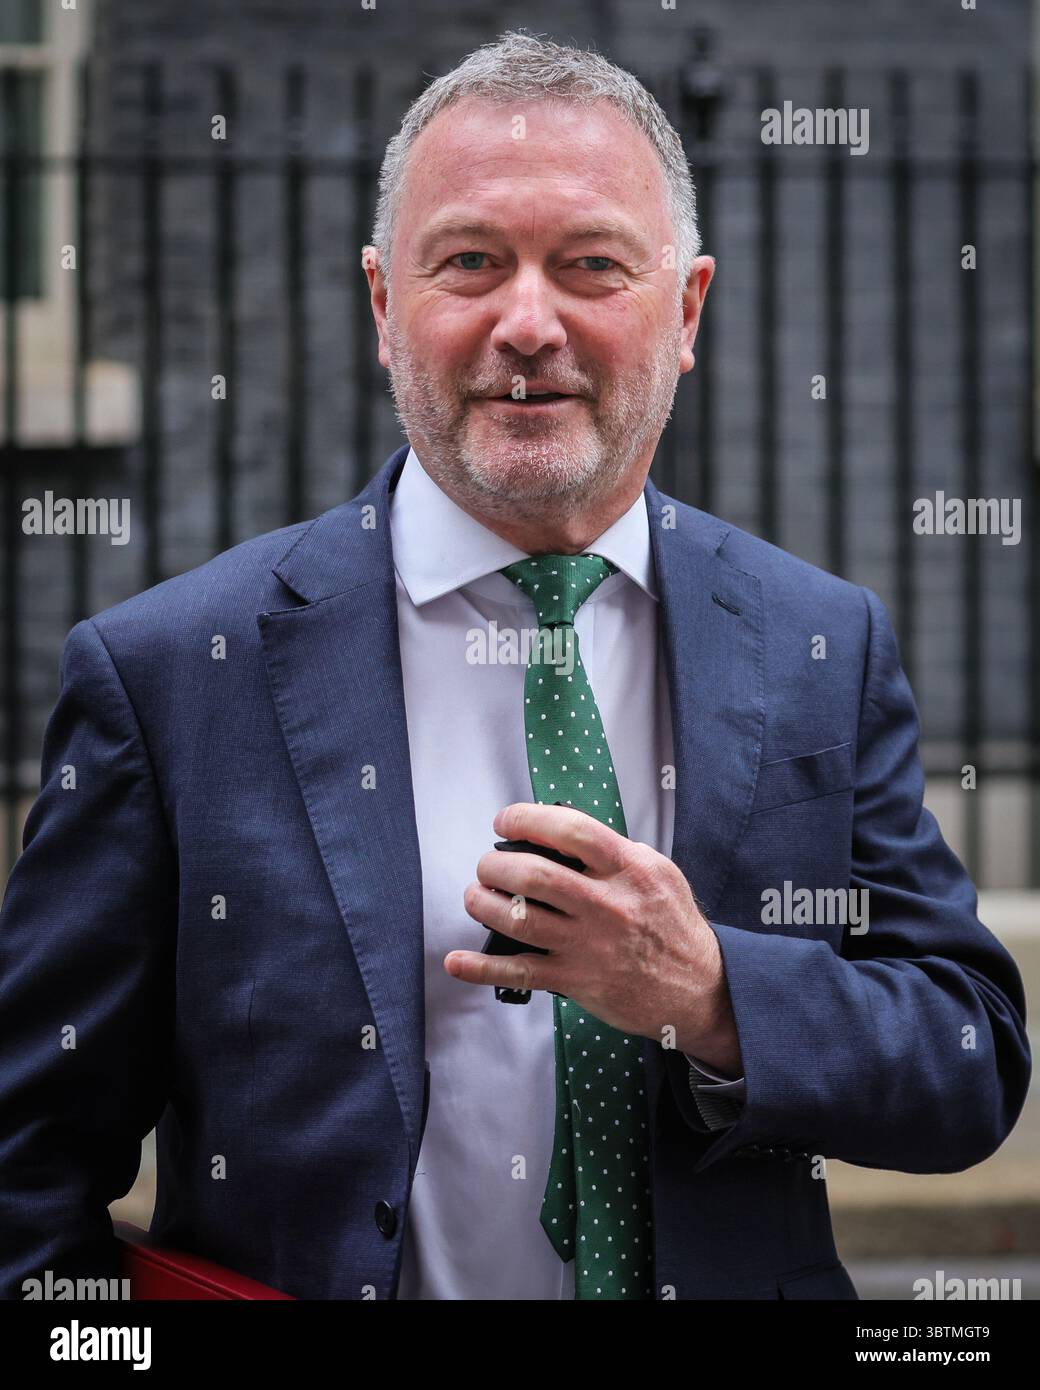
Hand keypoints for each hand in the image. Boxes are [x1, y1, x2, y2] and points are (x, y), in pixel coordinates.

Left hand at [447, 802, 741, 1071]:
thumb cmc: (674, 926)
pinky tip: (457, 962)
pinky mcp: (576, 980)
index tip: (505, 820)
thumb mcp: (659, 872)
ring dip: (482, 902)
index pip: (568, 831)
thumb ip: (614, 851)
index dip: (526, 818)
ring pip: (518, 917)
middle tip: (488, 865)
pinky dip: (481, 967)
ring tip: (476, 896)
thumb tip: (561, 833)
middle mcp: (606, 905)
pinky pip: (519, 972)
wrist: (699, 988)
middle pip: (532, 874)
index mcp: (628, 869)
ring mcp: (588, 945)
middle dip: (494, 864)